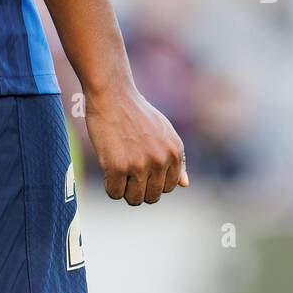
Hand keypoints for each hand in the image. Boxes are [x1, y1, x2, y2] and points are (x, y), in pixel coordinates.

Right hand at [85, 83, 187, 205]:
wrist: (111, 93)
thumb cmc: (135, 111)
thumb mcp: (163, 131)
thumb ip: (176, 158)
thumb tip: (185, 185)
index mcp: (175, 151)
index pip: (169, 187)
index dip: (153, 180)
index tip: (141, 168)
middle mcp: (161, 160)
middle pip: (152, 196)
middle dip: (139, 188)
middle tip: (127, 171)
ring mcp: (139, 165)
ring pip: (134, 199)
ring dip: (124, 190)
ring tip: (117, 172)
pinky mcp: (118, 167)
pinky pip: (114, 193)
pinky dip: (109, 186)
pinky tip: (107, 170)